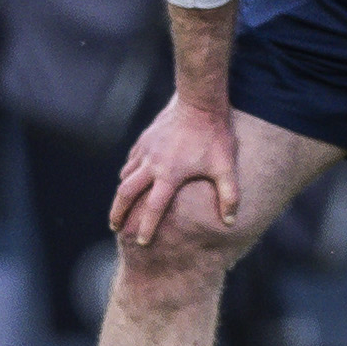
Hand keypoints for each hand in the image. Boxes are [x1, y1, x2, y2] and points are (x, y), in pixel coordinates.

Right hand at [110, 95, 238, 246]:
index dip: (146, 227)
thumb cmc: (215, 137)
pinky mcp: (144, 140)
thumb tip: (231, 222)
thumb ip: (230, 196)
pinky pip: (131, 161)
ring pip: (125, 177)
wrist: (200, 103)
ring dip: (121, 194)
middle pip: (126, 194)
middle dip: (118, 213)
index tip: (141, 243)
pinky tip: (130, 179)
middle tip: (115, 228)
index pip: (152, 208)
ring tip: (121, 207)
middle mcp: (152, 164)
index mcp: (169, 175)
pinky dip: (128, 174)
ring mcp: (145, 151)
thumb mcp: (227, 168)